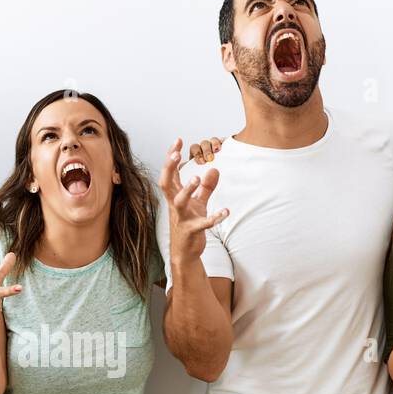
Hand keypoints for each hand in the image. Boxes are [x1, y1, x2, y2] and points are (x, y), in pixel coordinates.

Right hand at [158, 138, 228, 263]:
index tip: (177, 141)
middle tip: (175, 153)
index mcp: (175, 196)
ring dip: (187, 190)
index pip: (170, 173)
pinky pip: (202, 224)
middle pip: (166, 183)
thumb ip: (206, 187)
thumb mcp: (199, 203)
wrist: (185, 252)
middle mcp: (175, 205)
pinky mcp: (191, 231)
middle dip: (169, 168)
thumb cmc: (189, 224)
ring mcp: (182, 218)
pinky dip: (214, 218)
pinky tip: (226, 211)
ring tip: (196, 179)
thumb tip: (214, 169)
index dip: (171, 157)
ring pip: (180, 202)